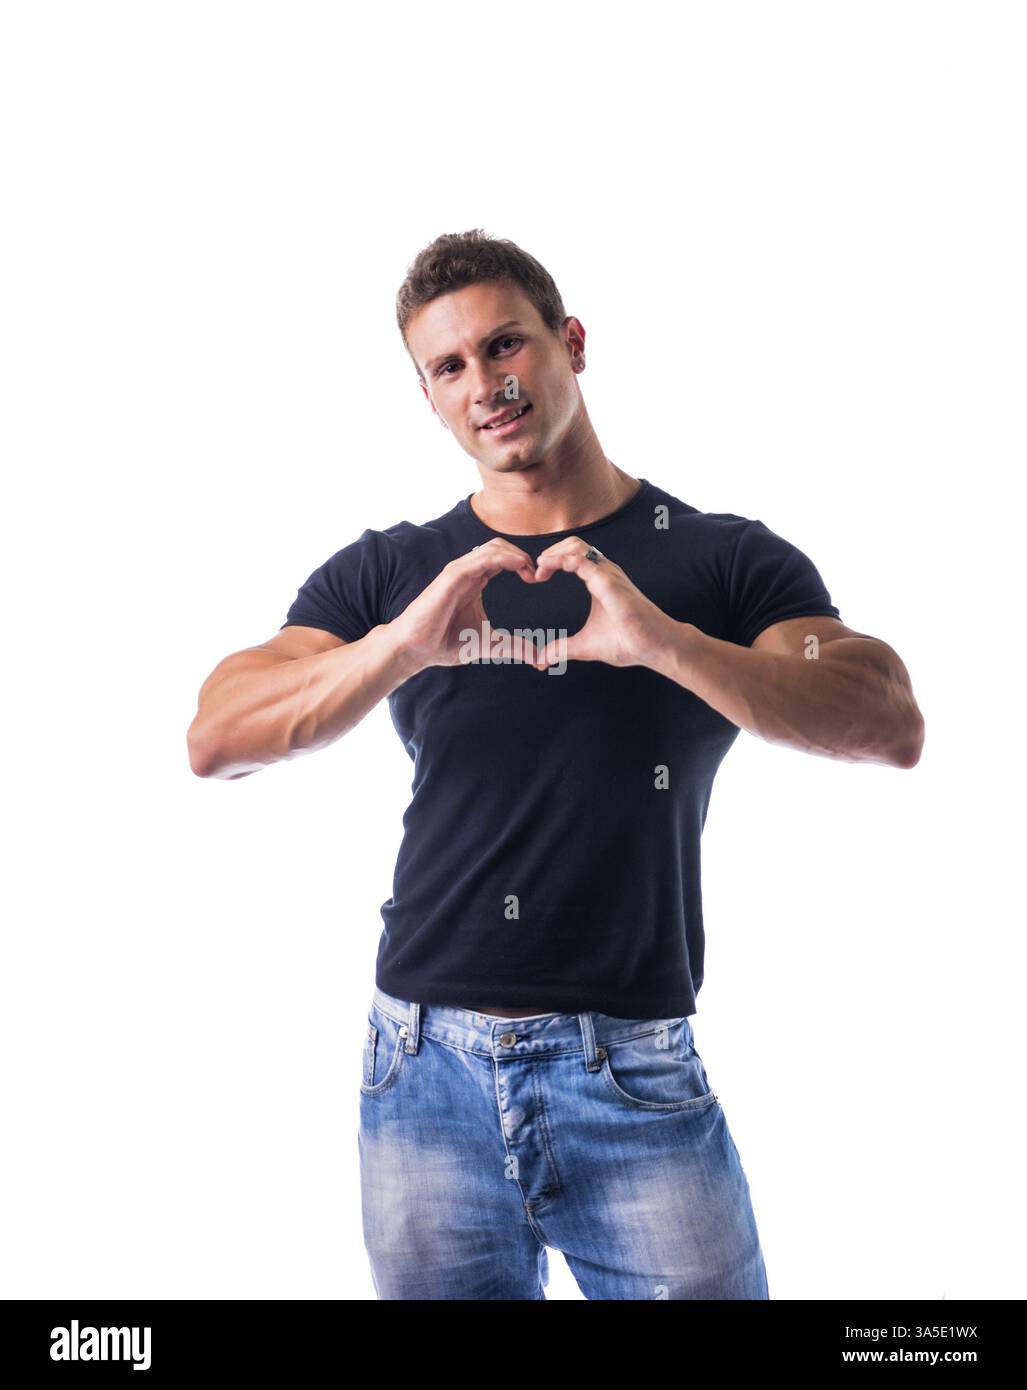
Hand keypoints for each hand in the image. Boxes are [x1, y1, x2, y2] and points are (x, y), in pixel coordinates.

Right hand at [387, 538, 536, 669]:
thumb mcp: (491, 644)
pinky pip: (480, 558)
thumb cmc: (446, 643)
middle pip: (501, 547)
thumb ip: (515, 647)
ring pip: (493, 548)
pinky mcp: (452, 576)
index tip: (539, 580)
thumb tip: (539, 659)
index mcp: (476, 581)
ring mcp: (459, 572)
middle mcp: (468, 572)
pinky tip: (518, 566)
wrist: (417, 649)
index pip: (504, 559)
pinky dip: (502, 558)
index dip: (524, 564)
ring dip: (517, 555)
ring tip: (531, 571)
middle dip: (524, 556)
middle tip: (539, 575)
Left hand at [530, 537, 676, 670]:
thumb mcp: (585, 645)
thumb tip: (540, 662)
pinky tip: (547, 569)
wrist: (655, 647)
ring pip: (577, 546)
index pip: (573, 557)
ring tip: (539, 568)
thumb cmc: (628, 643)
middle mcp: (604, 573)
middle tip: (535, 572)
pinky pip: (582, 561)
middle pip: (573, 544)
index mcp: (600, 581)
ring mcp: (608, 575)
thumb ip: (562, 649)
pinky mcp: (609, 582)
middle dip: (550, 552)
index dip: (552, 561)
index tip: (537, 578)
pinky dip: (561, 561)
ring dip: (553, 553)